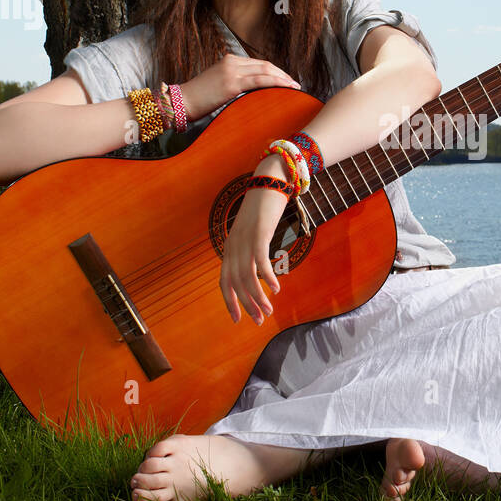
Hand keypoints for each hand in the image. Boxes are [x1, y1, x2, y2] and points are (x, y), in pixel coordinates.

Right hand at [182, 53, 300, 120]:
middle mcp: (232, 62)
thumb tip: (254, 92)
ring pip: (265, 71)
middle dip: (283, 74)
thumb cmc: (199, 98)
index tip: (286, 80)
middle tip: (295, 84)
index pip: (259, 63)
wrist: (181, 101)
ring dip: (283, 79)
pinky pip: (260, 81)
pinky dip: (275, 83)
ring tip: (294, 87)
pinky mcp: (232, 83)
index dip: (275, 71)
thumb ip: (236, 83)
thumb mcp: (219, 85)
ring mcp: (232, 71)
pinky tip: (285, 88)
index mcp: (230, 60)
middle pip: (265, 65)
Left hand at [220, 154, 292, 325]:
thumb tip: (258, 270)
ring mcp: (244, 238)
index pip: (224, 281)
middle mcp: (233, 245)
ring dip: (258, 296)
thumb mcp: (254, 232)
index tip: (238, 319)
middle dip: (247, 305)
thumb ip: (252, 249)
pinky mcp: (258, 231)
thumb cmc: (265, 207)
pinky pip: (260, 259)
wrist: (271, 179)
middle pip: (236, 282)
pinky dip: (267, 276)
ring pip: (247, 275)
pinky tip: (275, 288)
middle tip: (259, 321)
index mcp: (230, 247)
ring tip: (268, 310)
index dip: (230, 301)